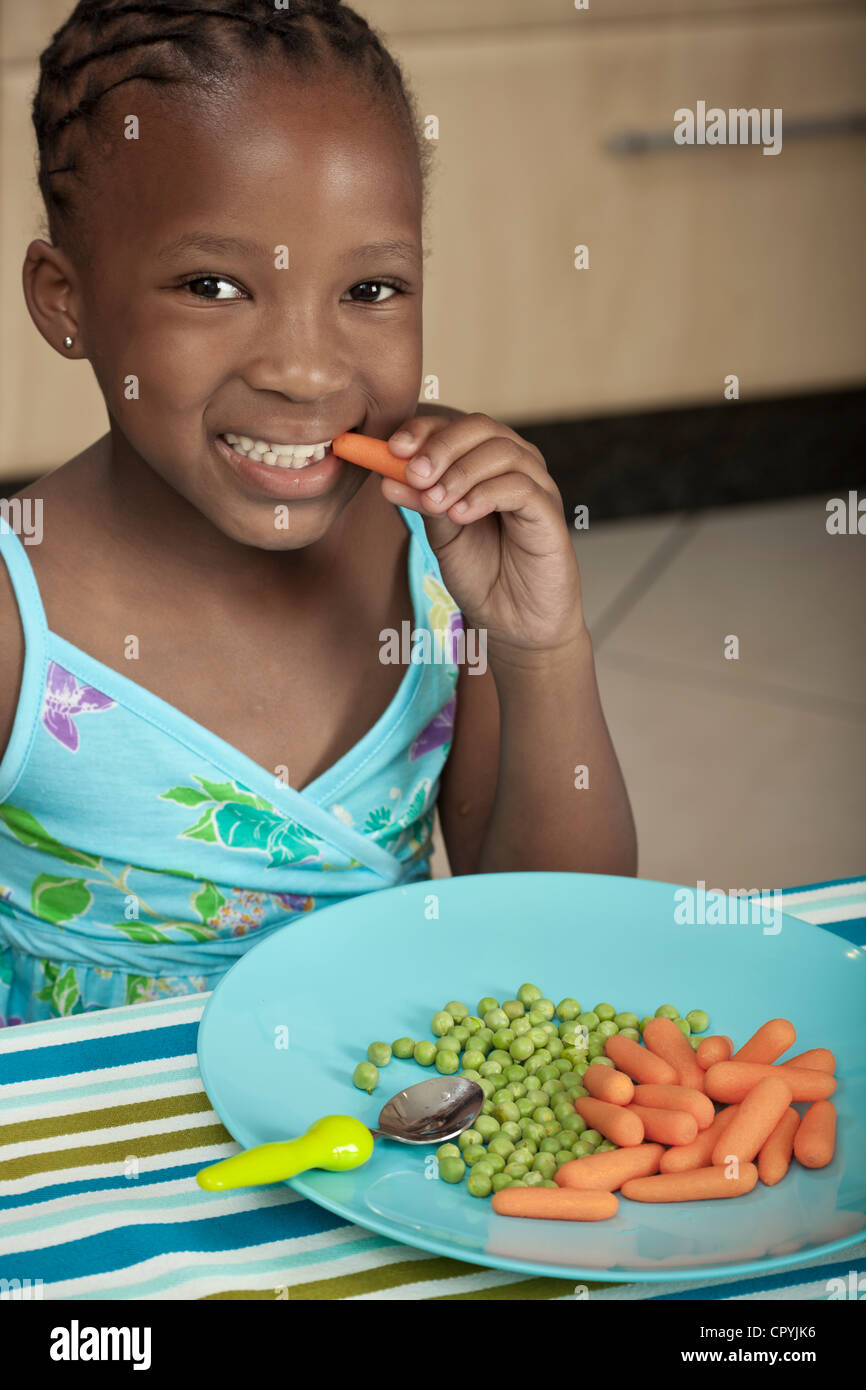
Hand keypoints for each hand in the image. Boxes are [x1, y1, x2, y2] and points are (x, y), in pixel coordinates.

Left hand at [383, 412, 584, 655]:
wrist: (513, 624)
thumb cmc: (483, 574)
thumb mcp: (441, 534)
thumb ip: (422, 502)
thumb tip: (387, 476)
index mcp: (486, 464)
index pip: (456, 427)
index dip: (424, 430)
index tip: (393, 448)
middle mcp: (516, 466)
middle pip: (481, 428)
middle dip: (441, 446)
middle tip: (414, 472)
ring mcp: (537, 487)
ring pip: (503, 452)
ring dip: (461, 473)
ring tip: (435, 502)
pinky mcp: (550, 514)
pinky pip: (521, 488)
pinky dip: (485, 495)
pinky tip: (461, 514)